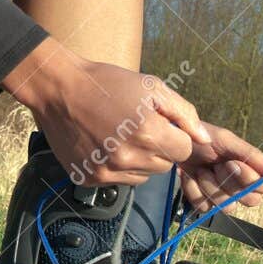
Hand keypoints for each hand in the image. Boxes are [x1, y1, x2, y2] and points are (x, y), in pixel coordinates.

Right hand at [1, 42, 211, 186]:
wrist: (58, 89)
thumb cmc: (107, 82)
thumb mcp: (151, 87)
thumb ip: (183, 113)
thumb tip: (204, 138)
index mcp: (148, 134)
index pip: (183, 151)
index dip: (174, 135)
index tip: (157, 122)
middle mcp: (129, 158)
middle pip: (164, 166)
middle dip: (158, 148)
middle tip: (136, 127)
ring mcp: (108, 172)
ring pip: (143, 176)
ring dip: (138, 160)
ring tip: (118, 135)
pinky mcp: (90, 179)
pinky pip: (119, 181)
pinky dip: (116, 167)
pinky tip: (102, 145)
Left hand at [177, 121, 262, 214]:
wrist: (176, 141)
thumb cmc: (205, 138)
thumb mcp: (228, 141)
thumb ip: (254, 156)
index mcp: (252, 170)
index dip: (252, 180)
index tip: (234, 163)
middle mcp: (241, 187)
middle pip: (251, 200)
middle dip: (230, 181)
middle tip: (216, 163)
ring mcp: (223, 197)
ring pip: (228, 207)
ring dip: (210, 185)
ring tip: (200, 168)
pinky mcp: (204, 202)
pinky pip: (205, 207)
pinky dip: (193, 190)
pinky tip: (189, 175)